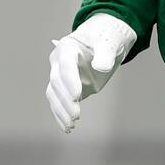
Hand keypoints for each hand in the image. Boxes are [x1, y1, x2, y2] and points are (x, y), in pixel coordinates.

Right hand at [45, 13, 137, 133]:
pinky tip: (67, 127)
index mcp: (67, 47)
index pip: (66, 65)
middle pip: (57, 82)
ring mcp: (61, 75)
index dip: (70, 80)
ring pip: (54, 94)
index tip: (77, 96)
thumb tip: (101, 67)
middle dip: (66, 100)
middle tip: (77, 116)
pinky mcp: (66, 87)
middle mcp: (59, 61)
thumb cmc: (106, 36)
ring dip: (61, 111)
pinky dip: (61, 115)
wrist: (105, 38)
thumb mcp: (109, 41)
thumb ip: (105, 53)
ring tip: (71, 125)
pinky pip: (58, 102)